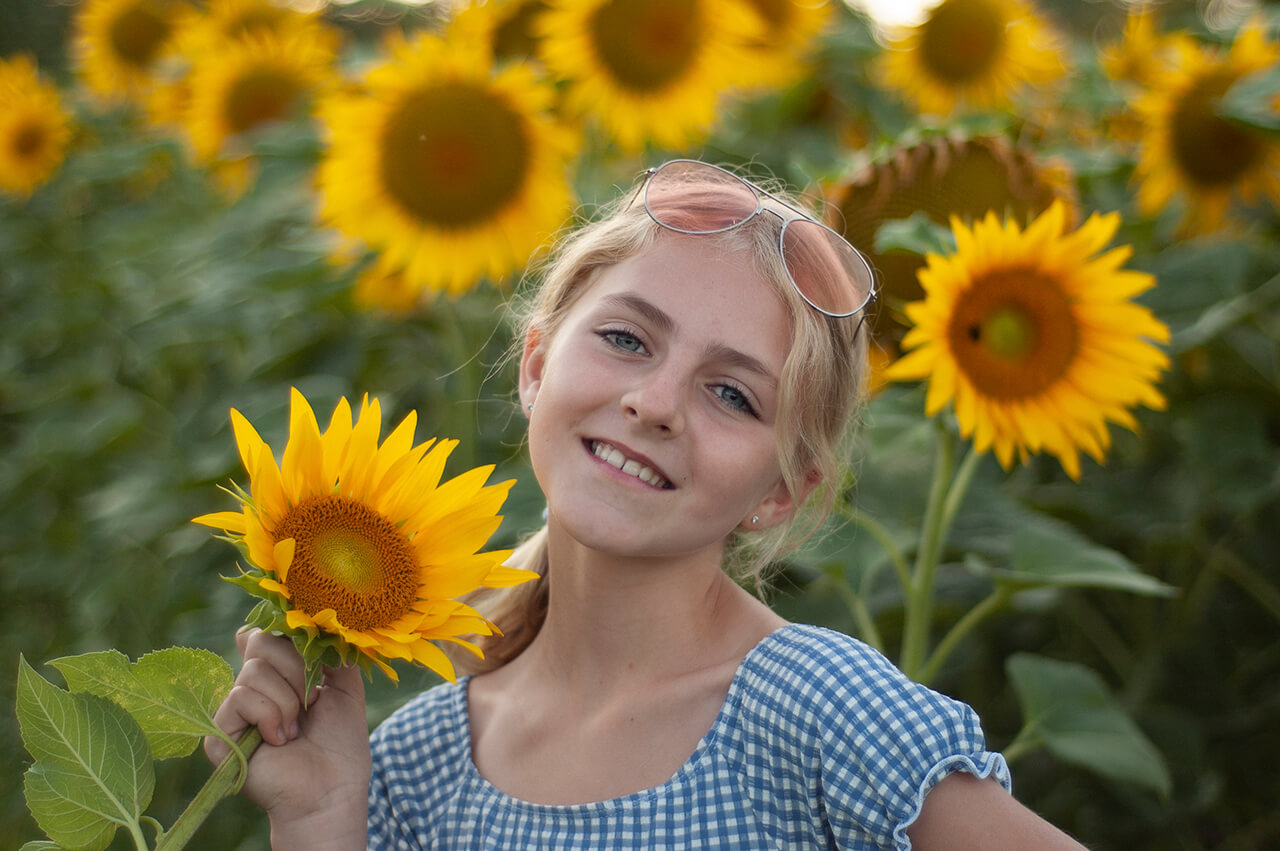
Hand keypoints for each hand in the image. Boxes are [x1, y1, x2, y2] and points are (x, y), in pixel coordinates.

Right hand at [206, 628, 369, 847]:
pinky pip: (241, 698)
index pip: (266, 632)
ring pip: (254, 671)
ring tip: (297, 728)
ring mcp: (234, 710)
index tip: (308, 644)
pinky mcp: (219, 734)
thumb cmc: (340, 745)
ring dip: (288, 699)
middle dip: (297, 667)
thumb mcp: (346, 688)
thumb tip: (321, 625)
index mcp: (279, 675)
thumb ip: (334, 654)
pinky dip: (270, 716)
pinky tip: (279, 741)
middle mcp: (253, 688)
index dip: (284, 633)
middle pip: (261, 641)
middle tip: (312, 699)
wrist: (332, 789)